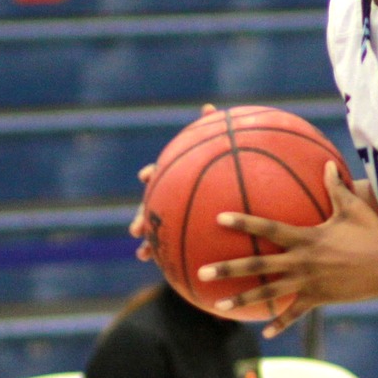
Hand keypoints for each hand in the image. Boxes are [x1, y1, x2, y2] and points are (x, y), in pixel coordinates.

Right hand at [132, 105, 218, 260]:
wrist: (241, 196)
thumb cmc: (231, 170)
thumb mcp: (226, 152)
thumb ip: (216, 130)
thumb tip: (208, 107)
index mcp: (179, 177)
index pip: (161, 172)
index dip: (152, 174)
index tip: (146, 176)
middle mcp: (174, 196)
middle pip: (152, 206)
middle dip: (143, 217)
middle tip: (137, 228)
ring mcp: (178, 215)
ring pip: (160, 230)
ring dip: (149, 243)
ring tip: (144, 254)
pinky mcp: (187, 232)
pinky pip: (177, 246)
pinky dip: (169, 257)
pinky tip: (167, 269)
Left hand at [200, 161, 377, 338]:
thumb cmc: (373, 234)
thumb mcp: (353, 208)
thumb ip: (335, 188)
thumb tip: (328, 164)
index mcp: (306, 237)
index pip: (268, 227)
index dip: (243, 222)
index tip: (218, 218)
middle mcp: (301, 260)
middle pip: (257, 265)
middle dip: (227, 268)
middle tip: (201, 272)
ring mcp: (307, 282)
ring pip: (268, 293)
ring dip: (242, 299)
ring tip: (218, 305)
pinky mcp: (317, 299)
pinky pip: (294, 313)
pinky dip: (279, 323)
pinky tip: (264, 332)